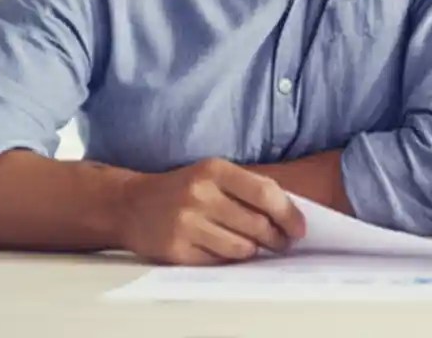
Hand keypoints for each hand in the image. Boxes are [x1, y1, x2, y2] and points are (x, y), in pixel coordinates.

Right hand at [116, 158, 306, 264]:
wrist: (131, 205)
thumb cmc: (184, 188)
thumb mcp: (213, 173)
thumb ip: (249, 187)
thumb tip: (290, 214)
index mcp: (214, 170)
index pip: (265, 193)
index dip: (289, 214)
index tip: (300, 228)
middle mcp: (199, 195)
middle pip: (257, 224)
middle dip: (277, 238)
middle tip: (282, 243)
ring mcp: (186, 224)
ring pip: (241, 248)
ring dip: (254, 251)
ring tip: (255, 246)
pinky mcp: (176, 250)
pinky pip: (218, 261)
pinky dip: (229, 258)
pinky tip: (227, 250)